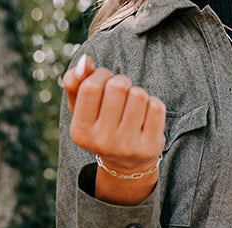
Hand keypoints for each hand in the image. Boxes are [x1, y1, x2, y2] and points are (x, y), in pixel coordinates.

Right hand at [62, 53, 165, 175]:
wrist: (126, 164)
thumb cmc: (101, 126)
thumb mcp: (82, 109)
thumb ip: (75, 82)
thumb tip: (86, 60)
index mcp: (81, 132)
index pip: (91, 87)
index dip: (101, 75)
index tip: (104, 81)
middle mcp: (102, 142)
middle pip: (117, 87)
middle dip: (121, 82)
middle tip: (121, 94)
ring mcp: (127, 147)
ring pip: (138, 94)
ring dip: (137, 93)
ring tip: (133, 106)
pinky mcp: (149, 147)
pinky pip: (156, 106)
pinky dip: (152, 105)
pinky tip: (145, 117)